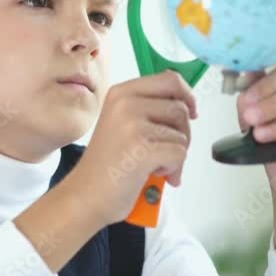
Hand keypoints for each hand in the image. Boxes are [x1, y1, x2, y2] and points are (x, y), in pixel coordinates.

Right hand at [70, 70, 197, 225]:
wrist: (85, 196)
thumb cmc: (107, 166)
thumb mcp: (122, 123)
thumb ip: (148, 109)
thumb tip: (186, 103)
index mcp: (121, 93)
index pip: (170, 79)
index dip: (187, 96)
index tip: (190, 111)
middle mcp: (125, 104)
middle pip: (180, 108)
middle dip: (183, 134)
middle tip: (167, 152)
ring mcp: (132, 126)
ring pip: (182, 134)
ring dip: (176, 156)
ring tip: (155, 166)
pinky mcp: (142, 150)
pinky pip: (179, 154)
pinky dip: (173, 170)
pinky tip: (153, 175)